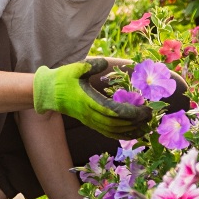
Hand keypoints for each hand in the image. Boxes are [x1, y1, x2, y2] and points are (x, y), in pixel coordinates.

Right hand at [33, 58, 150, 139]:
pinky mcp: (89, 122)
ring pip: (112, 131)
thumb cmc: (62, 79)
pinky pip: (106, 132)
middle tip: (151, 118)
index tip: (145, 109)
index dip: (131, 113)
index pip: (114, 111)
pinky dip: (120, 134)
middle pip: (117, 123)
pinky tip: (131, 133)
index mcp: (88, 101)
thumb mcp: (76, 68)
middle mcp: (90, 114)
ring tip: (145, 129)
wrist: (47, 93)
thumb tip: (104, 63)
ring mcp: (89, 120)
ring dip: (130, 131)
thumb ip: (91, 65)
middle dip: (135, 122)